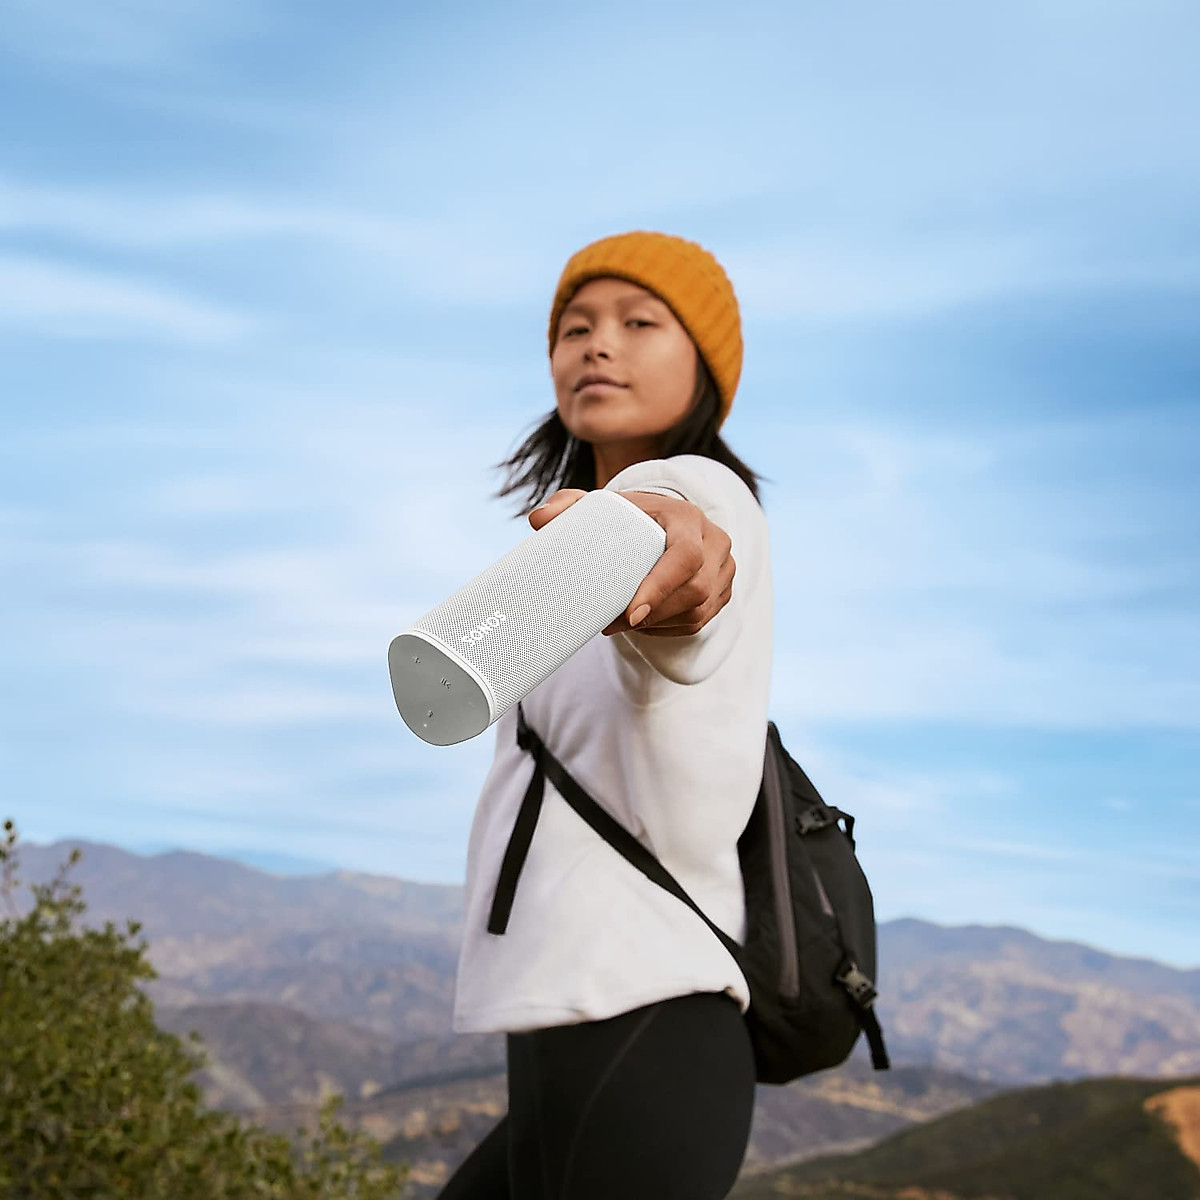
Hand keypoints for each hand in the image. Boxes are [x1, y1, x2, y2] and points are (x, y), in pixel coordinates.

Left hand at [528, 488, 735, 637]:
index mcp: (687, 517)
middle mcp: (715, 541)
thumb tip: (538, 519)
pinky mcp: (724, 591)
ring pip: (698, 612)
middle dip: (652, 615)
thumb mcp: (601, 507)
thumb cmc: (630, 517)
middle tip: (611, 624)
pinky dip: (670, 628)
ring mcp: (725, 568)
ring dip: (658, 625)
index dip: (660, 587)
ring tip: (622, 624)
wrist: (666, 522)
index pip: (684, 555)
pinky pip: (699, 621)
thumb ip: (569, 506)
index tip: (630, 614)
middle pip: (695, 591)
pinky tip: (644, 624)